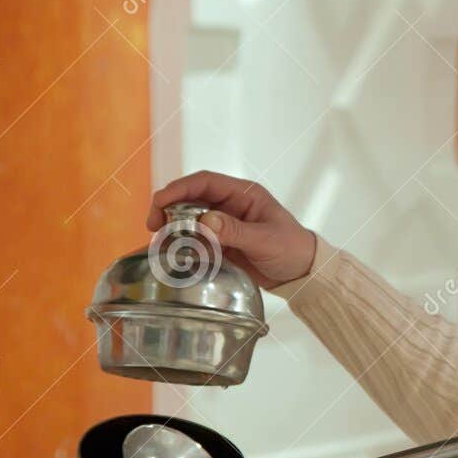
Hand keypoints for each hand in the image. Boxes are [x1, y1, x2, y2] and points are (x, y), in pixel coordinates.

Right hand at [146, 170, 316, 289]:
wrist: (303, 274)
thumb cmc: (293, 249)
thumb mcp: (266, 240)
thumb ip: (236, 231)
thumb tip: (205, 221)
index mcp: (244, 195)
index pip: (204, 182)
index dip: (179, 189)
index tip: (160, 202)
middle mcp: (231, 206)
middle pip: (191, 200)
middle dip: (169, 210)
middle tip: (153, 227)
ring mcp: (225, 225)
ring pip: (191, 222)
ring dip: (176, 231)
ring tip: (163, 245)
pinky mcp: (223, 244)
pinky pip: (198, 242)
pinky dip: (186, 248)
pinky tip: (179, 258)